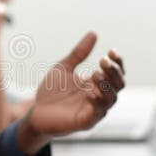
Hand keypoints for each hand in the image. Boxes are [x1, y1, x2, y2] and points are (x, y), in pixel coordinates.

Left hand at [17, 32, 124, 153]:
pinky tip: (88, 93)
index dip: (118, 62)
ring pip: (112, 99)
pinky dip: (96, 102)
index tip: (111, 51)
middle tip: (103, 61)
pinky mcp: (85, 122)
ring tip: (95, 74)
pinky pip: (97, 113)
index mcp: (97, 84)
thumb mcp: (64, 67)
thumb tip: (93, 34)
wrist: (35, 112)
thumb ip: (79, 53)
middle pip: (119, 85)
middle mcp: (100, 97)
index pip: (117, 73)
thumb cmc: (51, 92)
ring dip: (106, 85)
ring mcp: (94, 110)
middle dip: (114, 72)